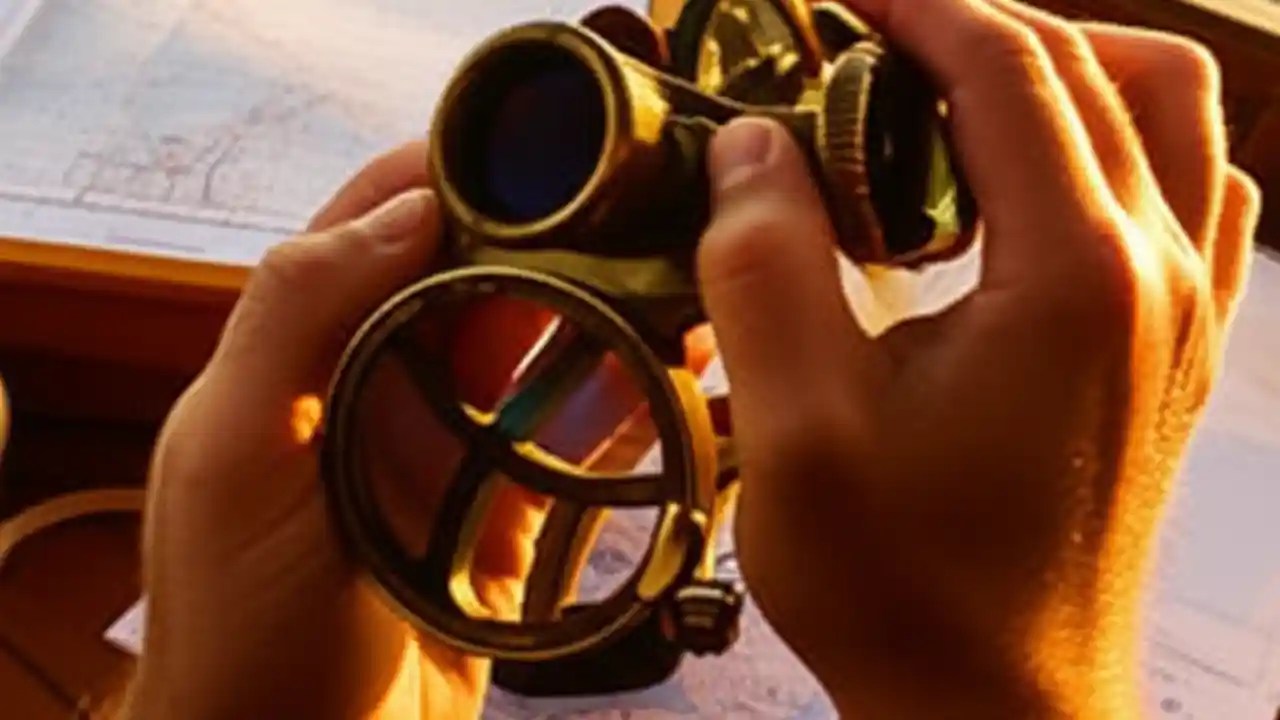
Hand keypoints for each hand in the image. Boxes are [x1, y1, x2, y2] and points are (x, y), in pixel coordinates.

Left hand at [124, 142, 632, 719]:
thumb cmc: (237, 617)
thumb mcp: (237, 453)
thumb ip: (295, 314)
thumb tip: (406, 204)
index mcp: (311, 348)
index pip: (382, 221)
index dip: (460, 174)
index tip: (552, 154)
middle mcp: (383, 382)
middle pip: (481, 277)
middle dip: (558, 238)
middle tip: (649, 212)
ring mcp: (451, 449)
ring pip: (537, 354)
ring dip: (604, 314)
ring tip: (685, 281)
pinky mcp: (505, 514)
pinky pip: (572, 446)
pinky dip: (624, 409)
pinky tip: (681, 380)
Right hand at [696, 1, 1260, 716]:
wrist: (996, 709)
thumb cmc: (902, 588)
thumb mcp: (795, 434)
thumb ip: (767, 267)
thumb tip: (756, 144)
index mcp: (1073, 277)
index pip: (1010, 68)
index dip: (915, 4)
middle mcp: (1157, 278)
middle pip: (1093, 69)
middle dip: (975, 22)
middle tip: (870, 33)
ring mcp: (1186, 318)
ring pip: (1168, 115)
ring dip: (1063, 66)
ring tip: (956, 82)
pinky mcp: (1178, 357)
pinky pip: (1193, 194)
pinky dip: (1124, 140)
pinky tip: (1046, 173)